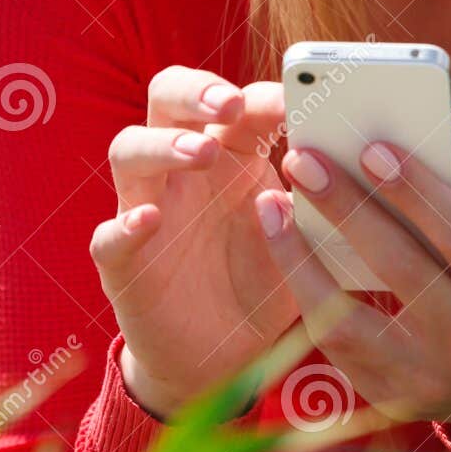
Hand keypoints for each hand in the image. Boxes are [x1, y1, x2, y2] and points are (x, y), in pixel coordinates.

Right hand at [89, 67, 298, 418]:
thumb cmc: (263, 283)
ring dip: (163, 145)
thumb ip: (317, 204)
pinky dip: (124, 225)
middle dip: (195, 92)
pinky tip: (148, 221)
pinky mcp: (122, 262)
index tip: (296, 99)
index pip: (236, 104)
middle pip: (166, 101)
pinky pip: (108, 236)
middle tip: (230, 104)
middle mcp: (182, 170)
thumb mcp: (303, 241)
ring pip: (129, 151)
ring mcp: (146, 209)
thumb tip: (343, 164)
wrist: (225, 360)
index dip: (261, 95)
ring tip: (203, 155)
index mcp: (231, 154)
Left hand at [254, 142, 450, 447]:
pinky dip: (302, 288)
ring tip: (274, 203)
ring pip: (349, 319)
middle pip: (401, 268)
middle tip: (304, 159)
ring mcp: (424, 377)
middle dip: (347, 208)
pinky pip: (333, 341)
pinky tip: (281, 241)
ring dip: (302, 256)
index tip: (372, 148)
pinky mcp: (388, 394)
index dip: (416, 192)